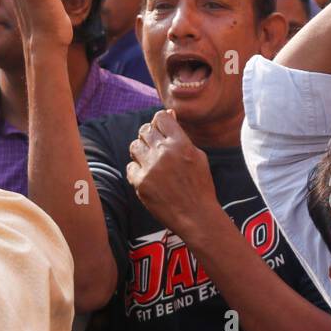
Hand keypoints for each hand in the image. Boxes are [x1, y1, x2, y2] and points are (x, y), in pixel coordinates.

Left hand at [126, 109, 221, 239]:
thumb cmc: (200, 186)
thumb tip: (169, 115)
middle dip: (149, 136)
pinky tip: (149, 178)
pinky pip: (131, 167)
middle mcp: (164, 152)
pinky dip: (138, 171)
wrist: (196, 215)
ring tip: (151, 162)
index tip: (161, 130)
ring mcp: (151, 167)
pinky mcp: (141, 182)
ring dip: (141, 151)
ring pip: (134, 146)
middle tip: (156, 148)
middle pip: (145, 130)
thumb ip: (181, 136)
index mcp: (181, 143)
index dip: (159, 122)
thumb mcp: (198, 156)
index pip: (160, 117)